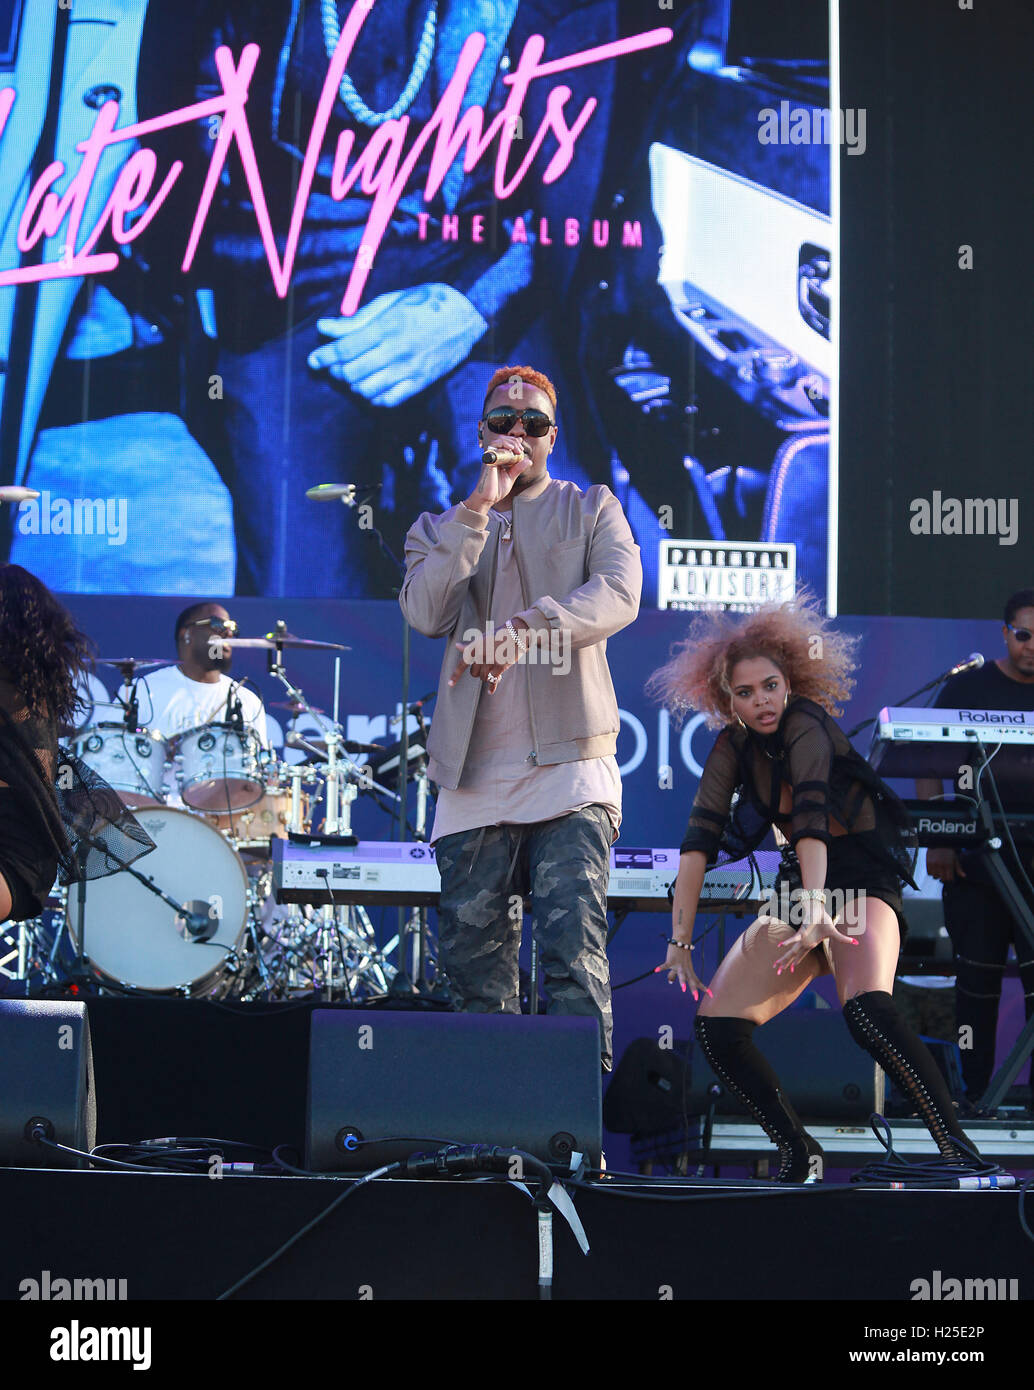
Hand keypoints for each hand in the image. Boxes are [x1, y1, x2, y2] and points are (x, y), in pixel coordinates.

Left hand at [307, 284, 487, 406]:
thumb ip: (356, 320)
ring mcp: (409, 370)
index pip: (345, 349)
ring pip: (366, 390)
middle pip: (351, 373)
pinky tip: (368, 387)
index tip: (313, 359)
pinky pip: (387, 400)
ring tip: (349, 376)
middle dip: (335, 372)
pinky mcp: (420, 383)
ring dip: (351, 386)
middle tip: (330, 366)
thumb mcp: (390, 302)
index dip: (324, 357)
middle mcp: (397, 351)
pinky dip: (371, 397)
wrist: (467, 316)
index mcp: (388, 327)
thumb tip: (324, 328)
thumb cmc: (425, 303)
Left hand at [447, 621, 525, 694]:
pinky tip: (490, 691)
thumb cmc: (499, 635)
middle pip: (473, 673)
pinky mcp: (500, 666)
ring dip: (487, 676)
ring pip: (483, 677)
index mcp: (476, 648)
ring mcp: (491, 661)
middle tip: (485, 667)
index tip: (450, 684)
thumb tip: (457, 646)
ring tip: (493, 670)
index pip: (463, 663)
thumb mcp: (483, 638)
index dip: (456, 675)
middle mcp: (481, 655)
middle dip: (478, 672)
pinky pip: (493, 680)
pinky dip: (492, 687)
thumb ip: (471, 646)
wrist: (515, 633)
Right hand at [464, 437, 529, 512]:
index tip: (521, 449)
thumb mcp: (511, 477)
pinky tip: (511, 449)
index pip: (506, 445)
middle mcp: (494, 457)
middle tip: (520, 450)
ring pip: (498, 441)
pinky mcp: (488, 460)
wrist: (488, 498)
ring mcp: (490, 457)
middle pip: (502, 440)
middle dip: (514, 442)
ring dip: (510, 442)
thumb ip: (518, 468)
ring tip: (517, 449)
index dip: (514, 443)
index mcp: (499, 460)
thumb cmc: (497, 489)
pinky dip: (504, 445)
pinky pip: (494, 447)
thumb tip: (529, 461)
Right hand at [654, 945, 712, 1001]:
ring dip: (682, 981)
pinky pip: (666, 965)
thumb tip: (670, 982)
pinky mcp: (671, 960)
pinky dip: (661, 968)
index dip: (703, 988)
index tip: (711, 995)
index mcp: (689, 971)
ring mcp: (678, 965)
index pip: (697, 981)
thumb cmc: (681, 954)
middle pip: (690, 980)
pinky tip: (656, 970)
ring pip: (681, 974)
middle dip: (693, 989)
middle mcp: (685, 969)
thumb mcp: (680, 965)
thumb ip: (675, 974)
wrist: (681, 941)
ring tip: (683, 989)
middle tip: (696, 998)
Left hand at [772, 903, 857, 973]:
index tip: (790, 970)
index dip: (795, 963)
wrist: (819, 909)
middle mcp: (804, 943)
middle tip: (777, 972)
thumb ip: (843, 939)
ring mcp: (802, 938)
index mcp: (809, 944)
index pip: (801, 956)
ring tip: (775, 965)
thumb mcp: (834, 933)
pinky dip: (789, 941)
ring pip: (792, 950)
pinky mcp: (802, 931)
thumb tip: (857, 942)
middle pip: (793, 955)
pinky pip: (795, 938)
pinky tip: (781, 945)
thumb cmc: (823, 920)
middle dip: (785, 964)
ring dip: (784, 958)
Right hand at [926, 847, 964, 883]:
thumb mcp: (955, 859)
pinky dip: (932, 873)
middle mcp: (941, 865)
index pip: (949, 879)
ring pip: (935, 876)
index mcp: (949, 865)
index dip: (951, 880)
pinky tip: (935, 869)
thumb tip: (964, 876)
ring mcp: (934, 864)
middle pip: (942, 879)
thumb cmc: (949, 851)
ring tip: (940, 872)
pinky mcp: (928, 862)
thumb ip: (959, 868)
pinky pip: (929, 873)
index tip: (951, 878)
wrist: (939, 842)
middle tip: (945, 875)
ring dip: (938, 876)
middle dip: (944, 878)